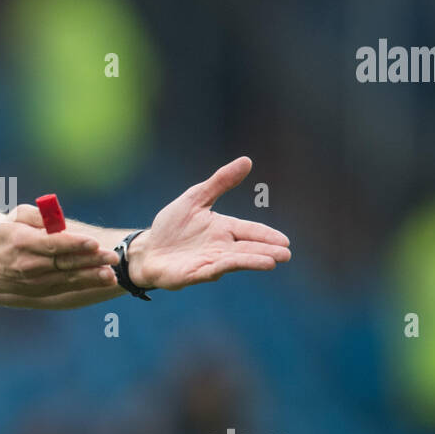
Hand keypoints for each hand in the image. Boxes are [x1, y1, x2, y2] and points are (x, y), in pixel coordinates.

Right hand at [0, 209, 118, 296]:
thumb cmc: (4, 235)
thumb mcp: (13, 217)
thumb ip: (37, 214)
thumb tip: (58, 218)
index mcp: (22, 242)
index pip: (52, 243)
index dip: (73, 244)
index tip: (92, 242)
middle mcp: (29, 264)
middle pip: (64, 262)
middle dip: (90, 260)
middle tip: (113, 256)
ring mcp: (35, 281)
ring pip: (68, 278)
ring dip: (92, 276)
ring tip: (112, 273)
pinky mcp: (40, 291)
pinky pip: (67, 287)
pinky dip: (86, 284)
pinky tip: (103, 279)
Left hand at [130, 157, 290, 289]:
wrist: (148, 249)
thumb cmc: (171, 226)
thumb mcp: (195, 198)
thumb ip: (220, 182)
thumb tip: (247, 160)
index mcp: (224, 229)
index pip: (249, 231)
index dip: (266, 235)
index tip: (285, 241)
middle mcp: (221, 247)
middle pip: (248, 248)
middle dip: (267, 251)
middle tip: (286, 254)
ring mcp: (210, 261)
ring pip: (236, 260)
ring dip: (253, 261)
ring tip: (272, 261)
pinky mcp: (195, 273)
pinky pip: (213, 268)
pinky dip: (227, 266)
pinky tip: (238, 264)